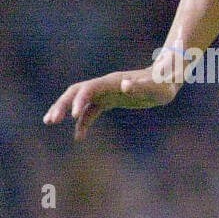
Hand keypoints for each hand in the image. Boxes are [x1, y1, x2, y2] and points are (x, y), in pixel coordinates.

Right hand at [43, 61, 181, 140]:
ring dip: (65, 110)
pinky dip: (83, 122)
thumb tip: (125, 86)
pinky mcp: (110, 100)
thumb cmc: (163, 84)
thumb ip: (140, 86)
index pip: (90, 88)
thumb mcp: (155, 88)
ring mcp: (107, 92)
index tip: (71, 115)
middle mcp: (106, 85)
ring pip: (79, 100)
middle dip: (62, 104)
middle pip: (77, 92)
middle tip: (50, 120)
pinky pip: (91, 111)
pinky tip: (78, 136)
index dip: (79, 100)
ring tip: (50, 122)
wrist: (168, 80)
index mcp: (113, 81)